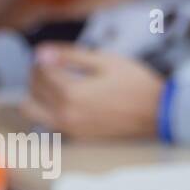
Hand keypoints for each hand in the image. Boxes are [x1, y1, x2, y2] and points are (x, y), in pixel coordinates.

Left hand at [23, 44, 163, 139]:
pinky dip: (48, 109)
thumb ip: (70, 56)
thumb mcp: (106, 61)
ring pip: (32, 111)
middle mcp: (64, 114)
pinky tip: (65, 100)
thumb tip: (41, 52)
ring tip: (53, 85)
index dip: (43, 58)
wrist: (158, 113)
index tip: (51, 53)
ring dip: (36, 95)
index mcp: (71, 92)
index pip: (40, 71)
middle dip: (37, 75)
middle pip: (32, 91)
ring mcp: (68, 128)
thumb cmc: (135, 84)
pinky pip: (47, 122)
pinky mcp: (75, 136)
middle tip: (51, 66)